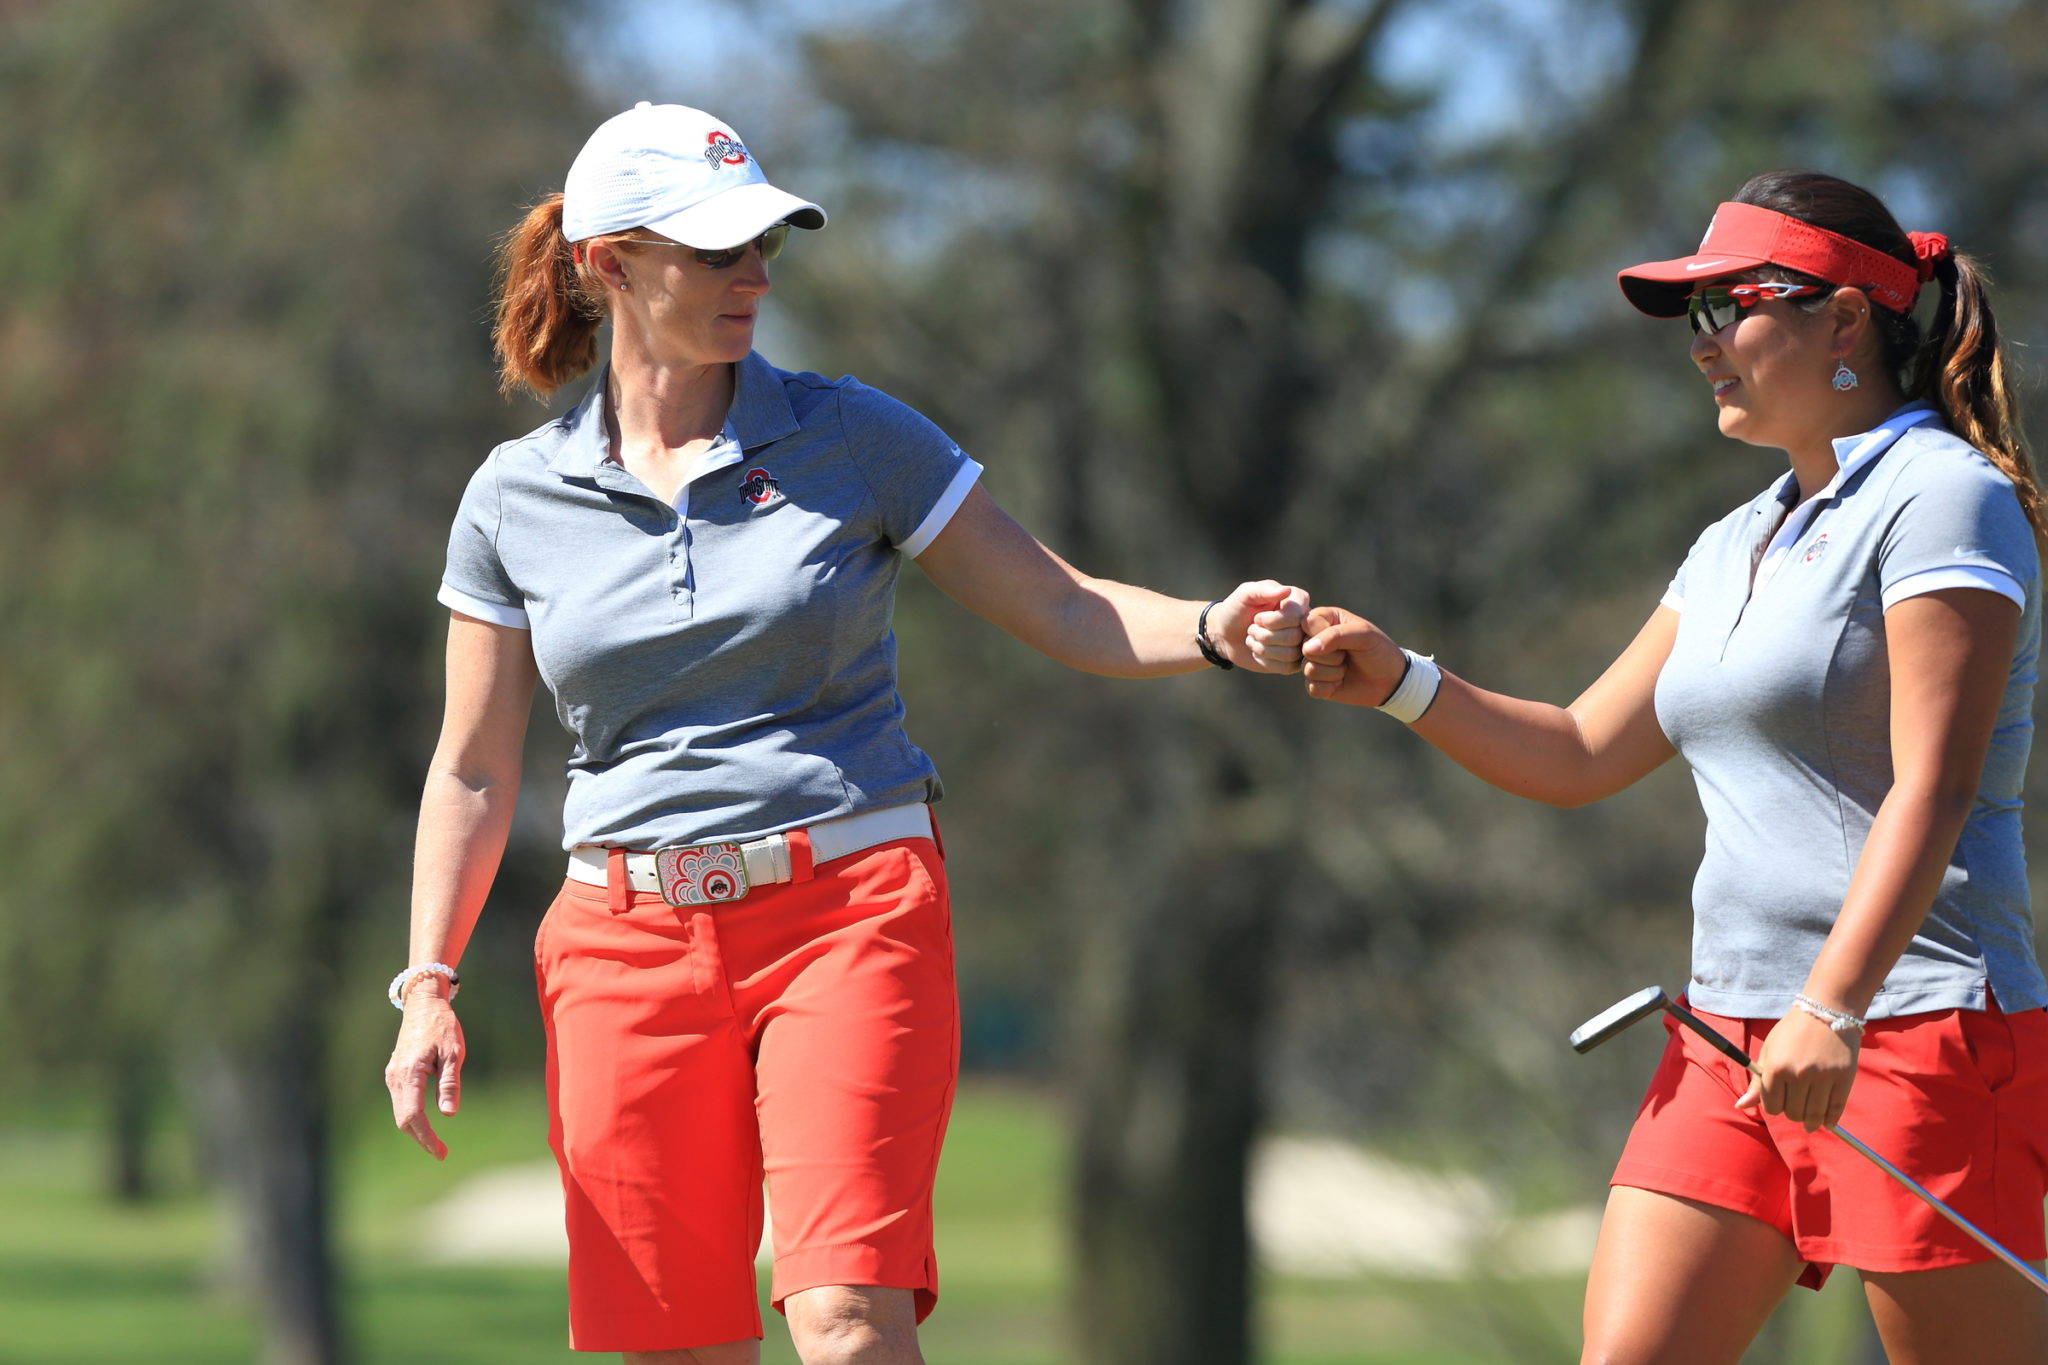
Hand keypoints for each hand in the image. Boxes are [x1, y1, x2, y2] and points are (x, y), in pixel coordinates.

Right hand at [384, 991, 464, 1159]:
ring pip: (400, 1112)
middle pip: (403, 1119)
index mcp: (409, 1073)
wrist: (423, 1004)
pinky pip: (401, 1102)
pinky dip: (412, 1117)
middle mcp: (396, 1078)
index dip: (426, 1136)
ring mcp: (393, 1076)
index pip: (413, 1115)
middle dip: (421, 1138)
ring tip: (436, 1143)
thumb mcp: (453, 1052)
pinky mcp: (395, 1074)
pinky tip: (425, 1124)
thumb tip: (448, 1113)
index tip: (441, 1151)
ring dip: (416, 1130)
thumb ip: (449, 1083)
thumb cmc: (442, 1025)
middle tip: (441, 1152)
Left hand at [1216, 580, 1309, 671]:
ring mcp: (1300, 642)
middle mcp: (1304, 621)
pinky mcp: (1293, 661)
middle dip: (1265, 635)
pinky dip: (1265, 660)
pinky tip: (1257, 651)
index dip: (1273, 620)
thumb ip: (1264, 590)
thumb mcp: (1246, 594)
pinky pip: (1287, 667)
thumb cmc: (1236, 609)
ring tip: (1253, 639)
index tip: (1257, 617)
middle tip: (1252, 629)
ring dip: (1263, 648)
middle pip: (1294, 636)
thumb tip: (1286, 590)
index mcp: (1297, 599)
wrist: (1225, 634)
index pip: (1296, 615)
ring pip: (1291, 654)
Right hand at [1300, 605, 1409, 706]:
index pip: (1306, 622)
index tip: (1345, 637)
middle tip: (1348, 654)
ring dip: (1334, 672)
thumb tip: (1306, 649)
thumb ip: (1335, 635)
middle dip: (1332, 656)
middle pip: (1305, 648)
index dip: (1322, 633)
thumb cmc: (1378, 650)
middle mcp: (1315, 640)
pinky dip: (1330, 687)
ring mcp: (1314, 662)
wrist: (1390, 680)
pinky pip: (1312, 687)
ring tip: (1346, 667)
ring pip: (1308, 669)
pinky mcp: (1316, 683)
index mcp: (1324, 620)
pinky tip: (1341, 682)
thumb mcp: (1363, 635)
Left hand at [1736, 1007, 1859, 1132]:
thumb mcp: (1769, 1052)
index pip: (1772, 1106)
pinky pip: (1836, 1107)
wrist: (1826, 1011)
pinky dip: (1831, 1120)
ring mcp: (1823, 1076)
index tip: (1779, 1103)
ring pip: (1815, 1115)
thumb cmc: (1792, 1032)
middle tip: (1796, 1108)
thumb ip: (1757, 1082)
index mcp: (1776, 1067)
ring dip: (1811, 1122)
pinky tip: (1827, 1123)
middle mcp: (1799, 1074)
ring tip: (1810, 1123)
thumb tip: (1739, 1106)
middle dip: (1793, 1114)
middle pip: (1794, 1113)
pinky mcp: (1845, 1077)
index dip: (1774, 1107)